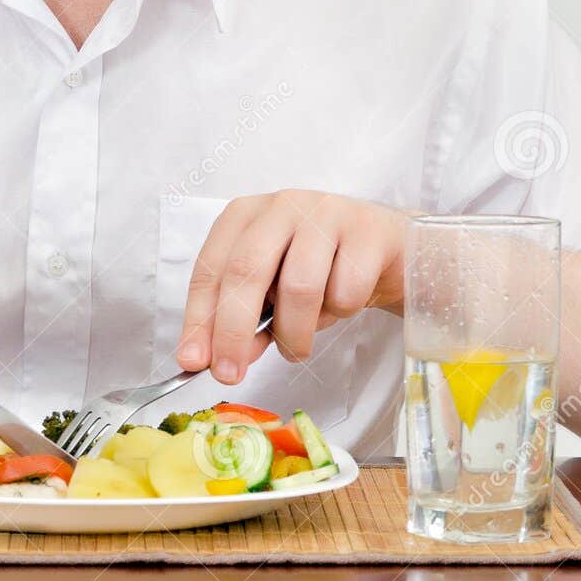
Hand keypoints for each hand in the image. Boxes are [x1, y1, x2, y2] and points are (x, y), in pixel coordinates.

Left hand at [176, 190, 407, 384]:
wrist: (387, 249)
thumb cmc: (320, 269)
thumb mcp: (273, 293)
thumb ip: (244, 322)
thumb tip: (219, 360)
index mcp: (245, 215)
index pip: (211, 268)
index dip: (199, 317)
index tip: (193, 361)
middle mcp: (281, 206)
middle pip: (246, 271)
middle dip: (233, 330)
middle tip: (230, 375)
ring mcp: (326, 213)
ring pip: (299, 286)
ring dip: (294, 332)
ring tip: (298, 347)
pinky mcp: (368, 231)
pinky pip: (346, 290)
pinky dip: (339, 313)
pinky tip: (343, 303)